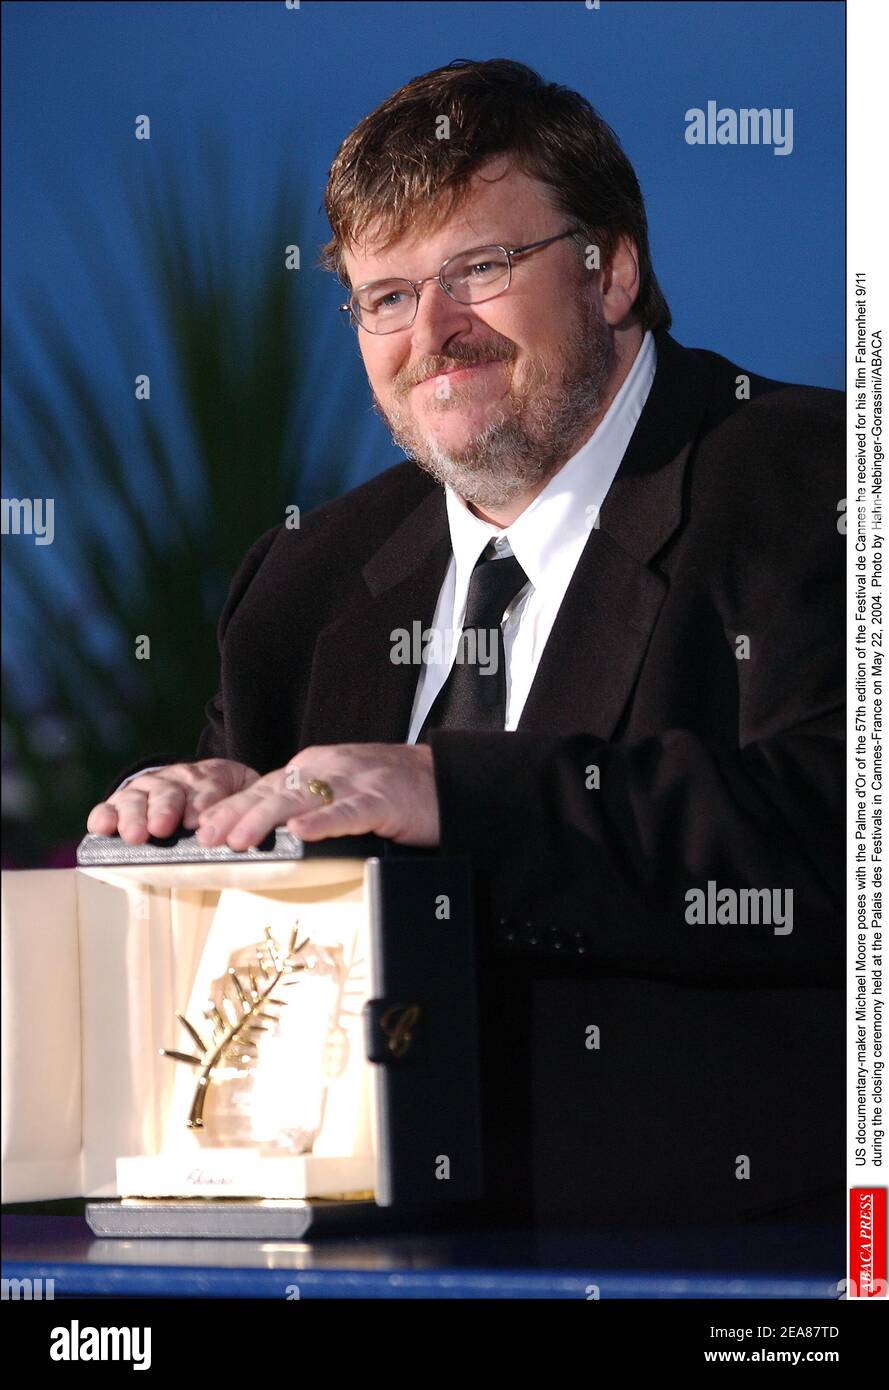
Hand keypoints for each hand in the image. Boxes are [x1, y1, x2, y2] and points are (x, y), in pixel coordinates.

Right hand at [86, 759, 259, 843]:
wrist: (202, 781)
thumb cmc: (226, 799)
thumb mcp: (245, 795)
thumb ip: (248, 808)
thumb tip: (259, 828)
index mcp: (210, 777)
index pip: (207, 788)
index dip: (201, 803)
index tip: (196, 821)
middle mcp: (177, 780)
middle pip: (170, 793)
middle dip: (165, 809)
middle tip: (162, 828)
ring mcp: (148, 789)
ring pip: (139, 798)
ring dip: (135, 816)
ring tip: (134, 835)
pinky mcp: (125, 800)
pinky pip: (111, 807)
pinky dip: (104, 816)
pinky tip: (101, 827)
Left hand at [194, 743, 439, 849]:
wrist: (445, 776)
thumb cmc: (391, 791)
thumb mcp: (341, 790)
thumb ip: (307, 804)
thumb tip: (266, 833)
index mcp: (315, 767)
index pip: (264, 786)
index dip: (231, 807)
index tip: (202, 827)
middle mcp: (328, 769)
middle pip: (274, 791)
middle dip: (236, 815)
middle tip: (207, 838)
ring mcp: (354, 783)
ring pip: (302, 799)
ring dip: (266, 819)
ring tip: (239, 840)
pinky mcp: (381, 801)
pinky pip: (348, 812)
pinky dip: (324, 823)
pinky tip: (302, 833)